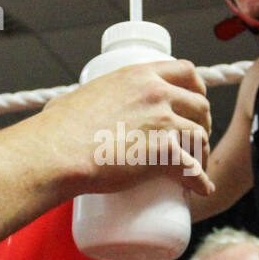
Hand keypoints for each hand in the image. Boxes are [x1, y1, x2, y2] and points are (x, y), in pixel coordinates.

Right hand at [38, 59, 213, 198]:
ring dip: (202, 153)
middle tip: (194, 139)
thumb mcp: (74, 98)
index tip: (195, 102)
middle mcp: (156, 93)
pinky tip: (202, 189)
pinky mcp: (164, 151)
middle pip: (199, 105)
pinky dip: (201, 181)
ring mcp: (162, 121)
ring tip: (196, 167)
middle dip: (203, 123)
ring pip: (200, 137)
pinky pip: (193, 169)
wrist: (56, 154)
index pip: (185, 71)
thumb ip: (79, 99)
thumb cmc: (56, 131)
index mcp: (138, 76)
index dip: (197, 88)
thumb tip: (63, 108)